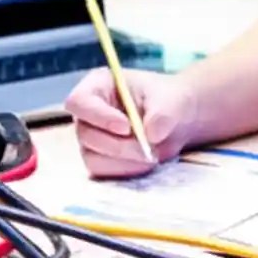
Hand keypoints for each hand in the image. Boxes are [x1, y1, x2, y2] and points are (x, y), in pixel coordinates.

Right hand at [64, 68, 199, 178]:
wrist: (178, 121)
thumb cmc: (168, 100)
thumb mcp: (172, 100)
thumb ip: (162, 114)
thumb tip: (151, 134)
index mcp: (98, 85)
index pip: (79, 101)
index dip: (99, 116)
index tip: (126, 127)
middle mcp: (88, 112)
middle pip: (85, 134)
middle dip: (118, 145)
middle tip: (147, 149)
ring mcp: (90, 137)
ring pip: (92, 157)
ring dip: (124, 161)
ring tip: (152, 155)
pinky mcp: (98, 159)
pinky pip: (102, 171)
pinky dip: (125, 170)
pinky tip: (146, 162)